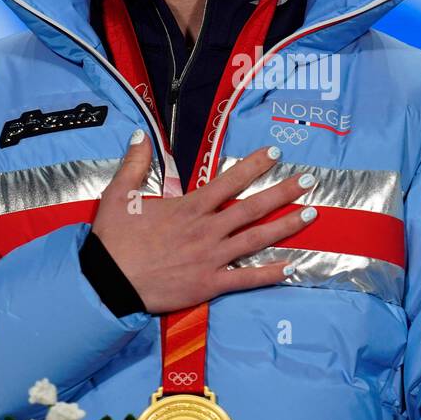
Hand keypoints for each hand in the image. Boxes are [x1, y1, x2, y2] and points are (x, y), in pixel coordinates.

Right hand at [88, 131, 315, 313]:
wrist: (108, 283)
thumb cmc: (114, 240)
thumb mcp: (118, 195)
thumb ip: (135, 164)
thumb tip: (142, 135)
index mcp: (189, 208)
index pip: (228, 181)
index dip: (254, 165)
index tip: (275, 153)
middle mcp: (207, 230)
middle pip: (253, 207)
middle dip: (283, 192)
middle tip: (310, 180)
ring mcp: (211, 258)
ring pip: (257, 239)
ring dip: (286, 226)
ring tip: (311, 214)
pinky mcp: (210, 284)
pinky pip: (246, 278)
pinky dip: (270, 274)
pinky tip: (292, 267)